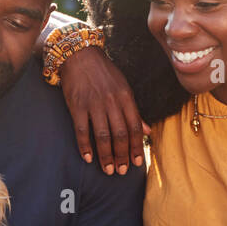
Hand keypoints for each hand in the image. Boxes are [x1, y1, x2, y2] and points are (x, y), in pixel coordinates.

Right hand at [58, 46, 144, 175]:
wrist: (79, 54)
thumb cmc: (104, 73)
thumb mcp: (124, 88)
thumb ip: (135, 111)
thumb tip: (149, 131)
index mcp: (126, 98)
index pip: (135, 127)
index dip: (137, 147)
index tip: (138, 162)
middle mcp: (112, 102)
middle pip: (120, 134)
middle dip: (123, 155)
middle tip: (123, 171)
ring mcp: (94, 104)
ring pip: (103, 136)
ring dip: (106, 156)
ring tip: (108, 170)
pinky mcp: (77, 106)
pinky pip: (82, 130)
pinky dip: (85, 146)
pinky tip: (88, 158)